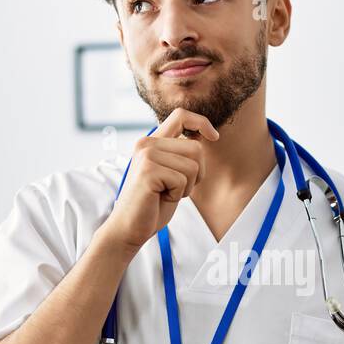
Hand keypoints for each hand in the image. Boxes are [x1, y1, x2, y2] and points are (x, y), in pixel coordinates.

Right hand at [99, 108, 218, 251]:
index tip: (214, 137)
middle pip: (196, 148)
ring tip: (166, 193)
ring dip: (187, 186)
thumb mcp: (169, 173)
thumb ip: (180, 154)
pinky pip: (183, 180)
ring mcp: (146, 155)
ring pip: (193, 165)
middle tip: (176, 188)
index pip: (181, 115)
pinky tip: (161, 198)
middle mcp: (147, 143)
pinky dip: (178, 194)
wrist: (129, 227)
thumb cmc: (152, 204)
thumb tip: (204, 137)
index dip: (202, 122)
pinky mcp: (148, 170)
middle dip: (197, 174)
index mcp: (152, 142)